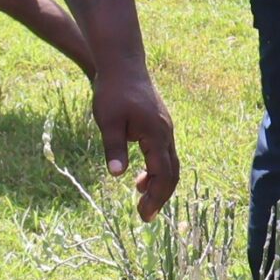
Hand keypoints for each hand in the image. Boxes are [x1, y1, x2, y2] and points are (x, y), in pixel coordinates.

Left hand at [91, 61, 178, 219]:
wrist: (122, 64)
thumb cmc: (113, 91)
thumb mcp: (108, 121)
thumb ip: (114, 148)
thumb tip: (117, 174)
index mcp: (156, 135)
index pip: (162, 175)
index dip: (155, 197)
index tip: (143, 215)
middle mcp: (166, 133)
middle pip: (171, 173)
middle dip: (159, 196)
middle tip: (144, 215)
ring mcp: (165, 128)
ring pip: (169, 163)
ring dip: (157, 183)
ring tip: (140, 198)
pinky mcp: (159, 125)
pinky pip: (164, 153)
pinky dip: (155, 169)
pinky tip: (138, 177)